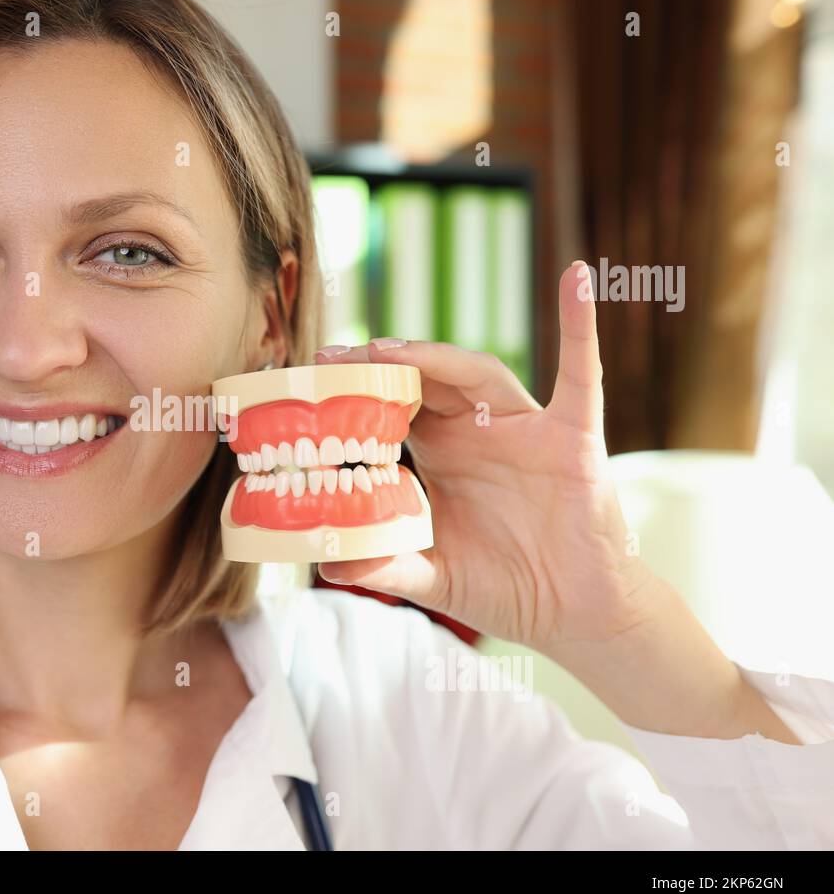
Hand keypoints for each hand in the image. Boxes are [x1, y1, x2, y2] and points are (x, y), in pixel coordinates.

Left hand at [316, 261, 653, 654]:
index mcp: (445, 454)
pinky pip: (582, 376)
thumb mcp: (434, 577)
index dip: (357, 389)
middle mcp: (481, 431)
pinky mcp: (573, 438)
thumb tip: (326, 562)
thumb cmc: (506, 588)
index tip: (312, 380)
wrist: (574, 613)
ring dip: (438, 356)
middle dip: (382, 364)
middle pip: (427, 379)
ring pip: (481, 373)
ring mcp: (527, 430)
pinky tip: (576, 279)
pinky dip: (579, 326)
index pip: (394, 406)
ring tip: (391, 348)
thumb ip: (386, 567)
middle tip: (333, 358)